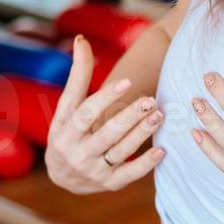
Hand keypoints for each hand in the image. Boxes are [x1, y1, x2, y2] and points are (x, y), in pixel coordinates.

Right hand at [44, 36, 163, 193]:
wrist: (61, 176)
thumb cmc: (67, 132)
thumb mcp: (66, 107)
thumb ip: (77, 75)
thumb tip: (81, 39)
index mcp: (65, 130)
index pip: (85, 112)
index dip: (106, 98)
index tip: (127, 83)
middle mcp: (77, 152)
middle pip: (107, 132)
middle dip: (130, 116)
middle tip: (151, 100)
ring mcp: (93, 170)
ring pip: (121, 151)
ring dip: (142, 133)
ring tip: (159, 115)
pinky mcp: (109, 184)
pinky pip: (130, 174)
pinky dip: (146, 164)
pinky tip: (161, 150)